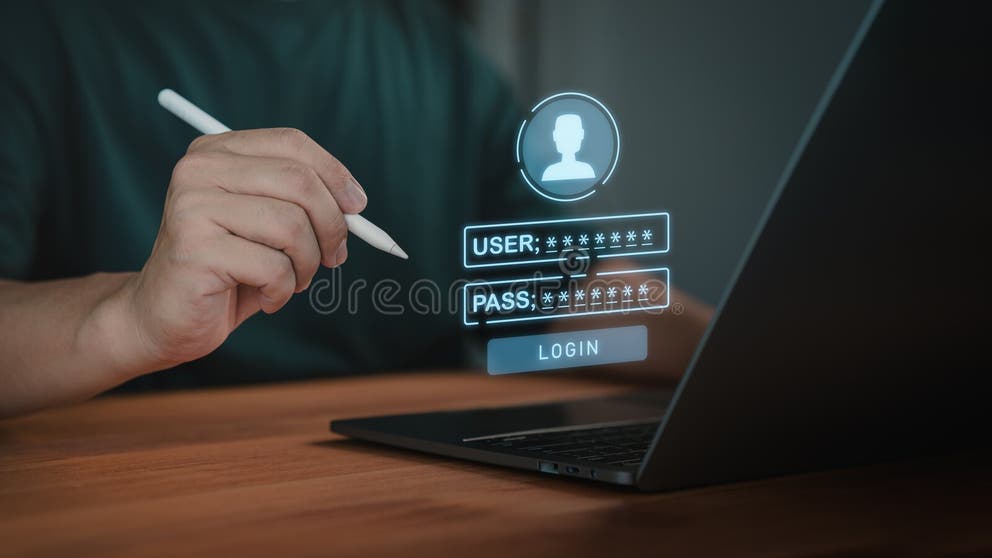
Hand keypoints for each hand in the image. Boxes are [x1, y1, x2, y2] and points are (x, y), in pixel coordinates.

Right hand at [121, 128, 366, 369]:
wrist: (165, 317)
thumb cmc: (227, 270)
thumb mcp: (268, 225)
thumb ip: (304, 203)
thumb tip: (356, 205)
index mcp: (216, 151)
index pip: (292, 143)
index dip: (335, 174)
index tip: (357, 207)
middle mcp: (199, 170)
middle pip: (299, 182)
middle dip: (332, 226)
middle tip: (334, 257)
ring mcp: (192, 207)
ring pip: (292, 226)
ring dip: (306, 265)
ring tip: (292, 281)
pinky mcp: (195, 250)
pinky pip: (273, 267)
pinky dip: (283, 291)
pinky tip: (266, 298)